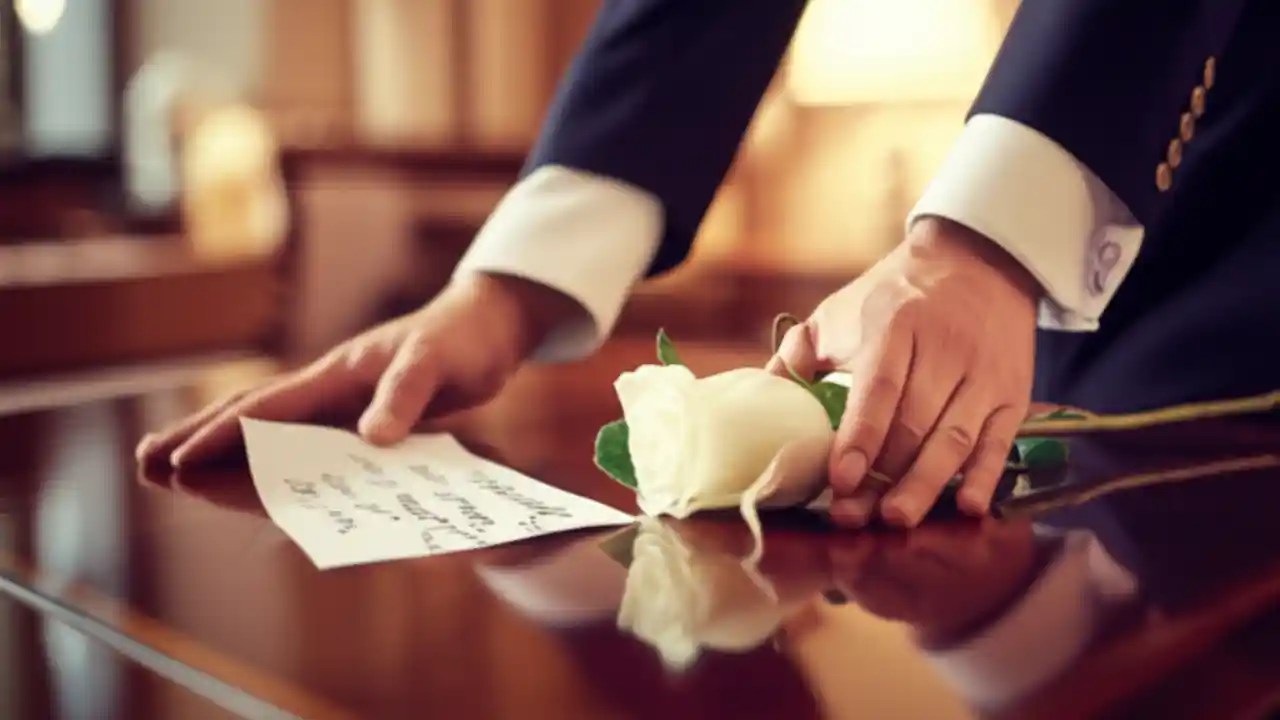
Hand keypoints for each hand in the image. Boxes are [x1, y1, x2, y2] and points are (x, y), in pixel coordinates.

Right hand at [137, 274, 579, 467]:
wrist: (487, 327)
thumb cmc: (462, 340)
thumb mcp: (437, 365)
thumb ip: (405, 397)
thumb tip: (371, 439)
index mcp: (337, 374)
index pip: (267, 408)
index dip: (222, 436)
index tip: (178, 462)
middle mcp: (329, 388)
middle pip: (250, 415)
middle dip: (197, 439)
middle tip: (144, 465)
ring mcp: (340, 402)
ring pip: (269, 430)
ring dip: (224, 451)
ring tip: (174, 473)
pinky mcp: (358, 416)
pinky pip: (304, 443)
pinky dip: (271, 460)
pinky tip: (254, 481)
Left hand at [768, 217, 1038, 526]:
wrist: (978, 262)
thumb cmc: (894, 296)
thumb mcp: (842, 311)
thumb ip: (799, 353)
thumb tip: (761, 395)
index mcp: (896, 325)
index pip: (879, 389)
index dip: (860, 438)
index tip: (840, 479)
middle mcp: (945, 349)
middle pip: (913, 424)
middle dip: (882, 477)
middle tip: (853, 515)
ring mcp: (983, 373)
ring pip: (954, 439)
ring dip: (924, 486)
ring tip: (895, 520)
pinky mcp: (1013, 392)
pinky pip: (998, 441)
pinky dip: (983, 476)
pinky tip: (965, 507)